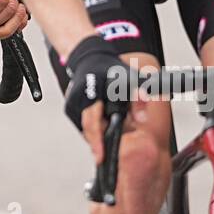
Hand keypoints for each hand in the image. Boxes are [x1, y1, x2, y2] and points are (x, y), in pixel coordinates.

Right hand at [62, 36, 142, 159]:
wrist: (91, 57)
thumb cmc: (110, 67)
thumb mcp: (129, 79)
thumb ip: (138, 98)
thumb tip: (143, 118)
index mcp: (91, 91)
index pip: (92, 120)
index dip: (97, 140)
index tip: (100, 156)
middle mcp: (77, 98)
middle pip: (88, 128)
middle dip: (98, 142)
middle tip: (104, 155)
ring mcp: (71, 104)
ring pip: (85, 127)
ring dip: (97, 133)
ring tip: (108, 131)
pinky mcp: (70, 108)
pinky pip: (83, 123)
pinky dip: (93, 127)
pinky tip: (102, 122)